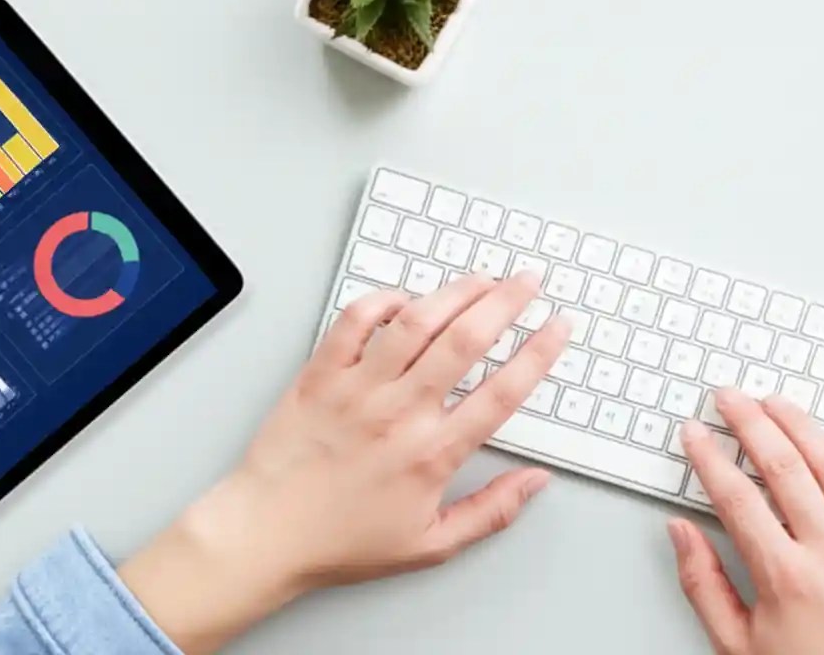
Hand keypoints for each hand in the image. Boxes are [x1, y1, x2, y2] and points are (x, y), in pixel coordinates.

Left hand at [118, 271, 569, 653]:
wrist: (265, 534)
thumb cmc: (341, 541)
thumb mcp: (430, 544)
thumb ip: (491, 512)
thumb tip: (535, 483)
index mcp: (433, 454)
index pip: (503, 391)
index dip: (540, 353)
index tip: (558, 328)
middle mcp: (400, 414)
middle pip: (466, 340)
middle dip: (507, 301)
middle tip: (527, 282)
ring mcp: (358, 389)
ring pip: (417, 321)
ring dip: (455, 291)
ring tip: (480, 279)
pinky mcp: (321, 375)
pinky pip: (354, 321)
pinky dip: (383, 301)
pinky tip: (405, 299)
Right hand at [669, 389, 823, 654]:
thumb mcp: (739, 648)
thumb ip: (705, 586)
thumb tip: (681, 534)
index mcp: (786, 578)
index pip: (736, 496)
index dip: (708, 457)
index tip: (695, 434)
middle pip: (784, 466)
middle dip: (750, 421)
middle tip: (730, 398)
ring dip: (802, 425)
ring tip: (777, 403)